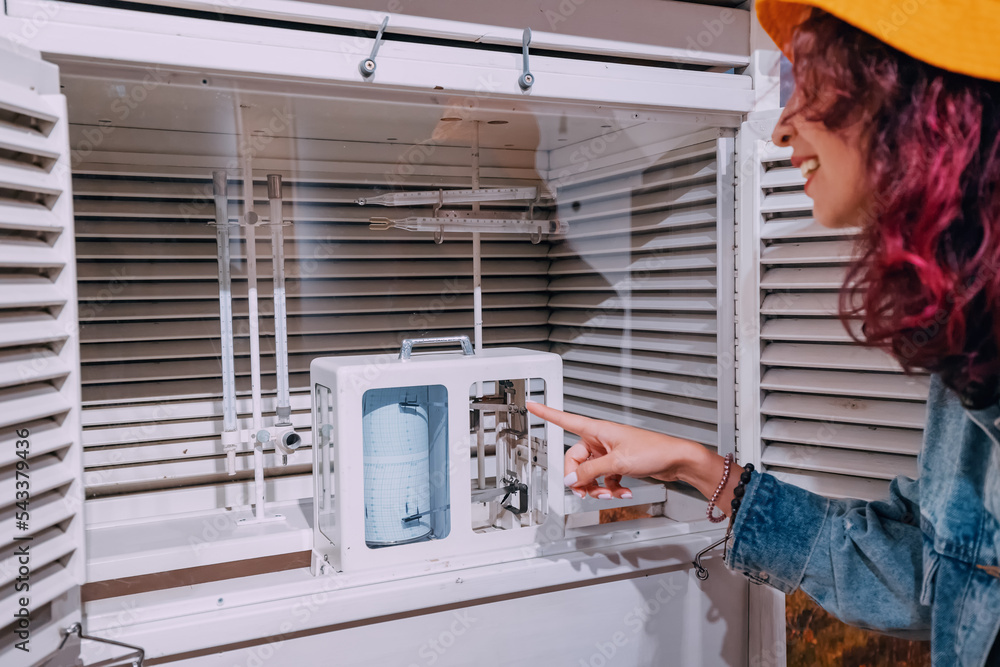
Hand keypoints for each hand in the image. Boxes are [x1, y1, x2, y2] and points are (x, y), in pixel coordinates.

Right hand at [525, 401, 707, 498]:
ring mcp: (609, 452)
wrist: (676, 460)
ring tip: (609, 495)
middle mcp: (600, 440)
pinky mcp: (618, 464)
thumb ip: (590, 472)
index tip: (532, 405)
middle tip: (586, 493)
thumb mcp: (617, 463)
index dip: (547, 413)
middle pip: (576, 460)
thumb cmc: (653, 451)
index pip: (565, 419)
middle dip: (580, 479)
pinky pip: (604, 479)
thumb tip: (571, 480)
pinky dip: (611, 488)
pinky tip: (623, 493)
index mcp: (597, 430)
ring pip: (590, 473)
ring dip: (597, 487)